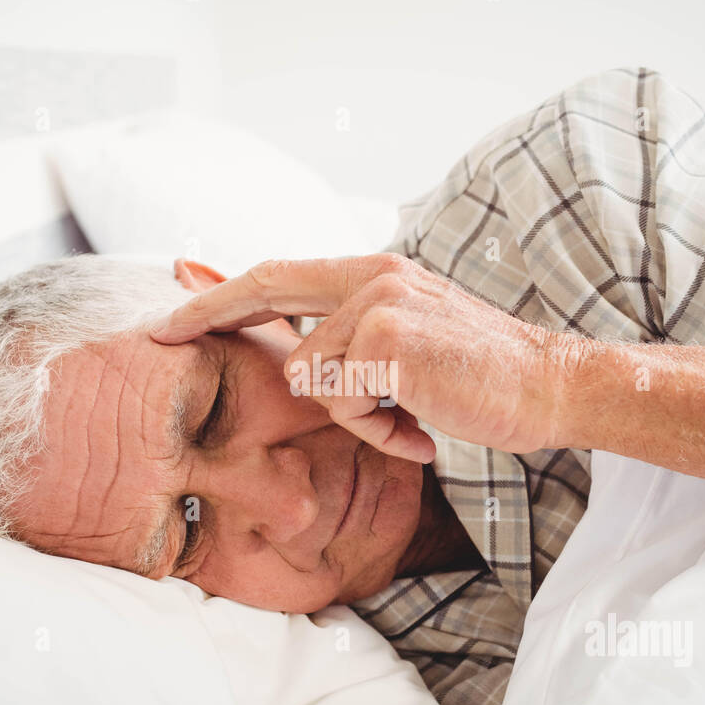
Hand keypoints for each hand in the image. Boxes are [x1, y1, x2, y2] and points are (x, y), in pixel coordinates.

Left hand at [149, 254, 589, 461]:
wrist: (547, 388)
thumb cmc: (477, 376)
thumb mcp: (406, 343)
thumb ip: (350, 337)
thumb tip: (292, 352)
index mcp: (374, 272)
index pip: (280, 272)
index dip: (222, 287)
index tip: (174, 298)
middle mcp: (373, 276)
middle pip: (267, 289)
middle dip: (205, 312)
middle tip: (157, 331)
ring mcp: (380, 303)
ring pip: (308, 374)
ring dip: (351, 417)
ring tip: (404, 421)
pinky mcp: (390, 341)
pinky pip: (342, 403)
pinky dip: (375, 433)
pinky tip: (419, 431)